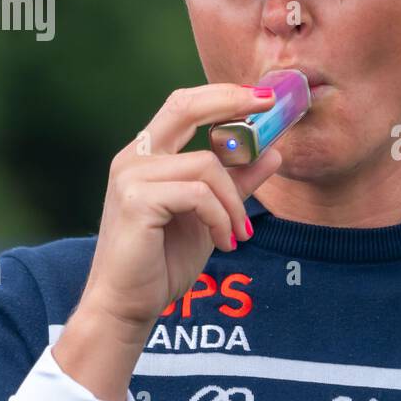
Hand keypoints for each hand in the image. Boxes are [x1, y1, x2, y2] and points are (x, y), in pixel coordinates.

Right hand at [78, 83, 282, 334]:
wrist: (128, 305)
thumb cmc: (162, 262)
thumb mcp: (211, 216)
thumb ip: (237, 182)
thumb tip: (272, 152)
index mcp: (147, 156)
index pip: (184, 106)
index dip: (224, 94)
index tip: (263, 97)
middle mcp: (134, 158)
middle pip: (185, 107)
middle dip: (232, 103)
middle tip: (269, 109)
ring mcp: (131, 176)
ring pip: (207, 166)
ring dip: (234, 202)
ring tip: (238, 233)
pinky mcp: (136, 200)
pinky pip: (199, 195)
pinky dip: (221, 218)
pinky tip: (225, 242)